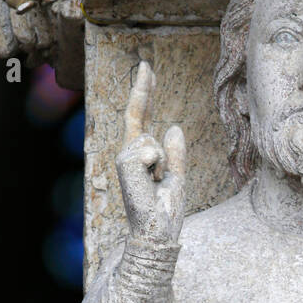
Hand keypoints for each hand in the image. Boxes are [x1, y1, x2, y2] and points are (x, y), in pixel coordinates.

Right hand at [116, 61, 185, 245]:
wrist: (158, 233)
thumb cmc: (165, 212)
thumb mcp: (178, 177)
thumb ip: (176, 154)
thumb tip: (174, 126)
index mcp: (141, 156)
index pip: (140, 118)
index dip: (144, 93)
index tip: (147, 68)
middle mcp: (129, 155)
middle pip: (138, 116)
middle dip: (143, 94)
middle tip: (149, 82)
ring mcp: (124, 160)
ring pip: (148, 138)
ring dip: (161, 160)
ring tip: (157, 182)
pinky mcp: (124, 165)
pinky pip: (148, 150)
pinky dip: (156, 163)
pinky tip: (152, 180)